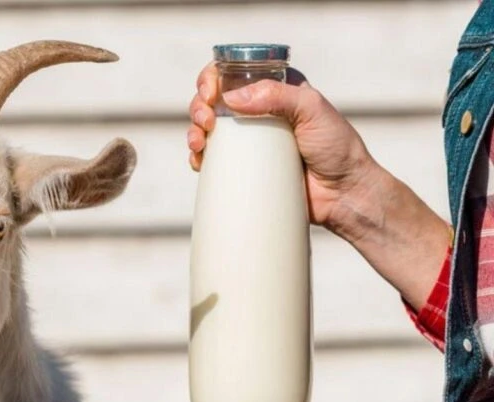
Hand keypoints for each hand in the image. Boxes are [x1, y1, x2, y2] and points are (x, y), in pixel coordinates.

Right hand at [186, 62, 447, 310]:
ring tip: (199, 143)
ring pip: (206, 128)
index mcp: (274, 89)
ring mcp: (249, 141)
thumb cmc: (336, 148)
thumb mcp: (313, 110)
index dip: (212, 78)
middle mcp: (258, 111)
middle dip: (198, 106)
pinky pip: (212, 158)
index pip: (234, 73)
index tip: (210, 93)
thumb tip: (232, 99)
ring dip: (193, 131)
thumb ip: (277, 96)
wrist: (343, 194)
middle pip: (213, 100)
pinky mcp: (244, 167)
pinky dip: (198, 157)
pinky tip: (199, 160)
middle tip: (205, 121)